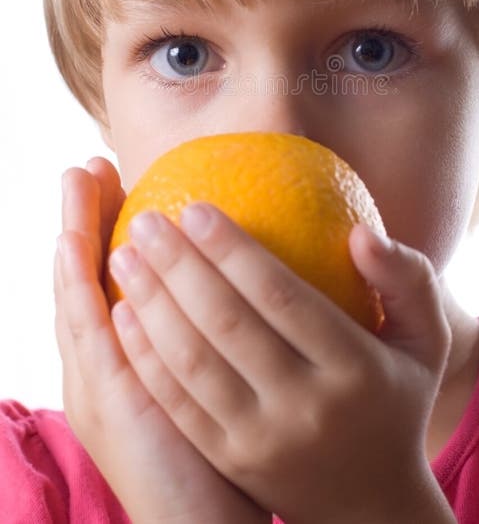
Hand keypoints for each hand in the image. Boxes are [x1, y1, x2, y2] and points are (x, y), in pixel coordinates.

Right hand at [55, 158, 268, 523]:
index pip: (101, 275)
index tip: (104, 172)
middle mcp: (100, 364)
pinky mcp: (104, 400)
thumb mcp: (203, 376)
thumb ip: (207, 322)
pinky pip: (88, 329)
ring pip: (74, 290)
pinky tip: (85, 239)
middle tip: (86, 162)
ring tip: (79, 176)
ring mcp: (96, 381)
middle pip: (79, 273)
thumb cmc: (224, 444)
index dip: (97, 223)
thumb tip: (234, 264)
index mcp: (120, 356)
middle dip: (80, 214)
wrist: (208, 520)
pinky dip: (79, 282)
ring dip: (74, 231)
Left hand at [108, 201, 456, 523]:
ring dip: (151, 306)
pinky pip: (177, 404)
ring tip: (124, 256)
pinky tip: (121, 315)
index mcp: (355, 369)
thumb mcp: (427, 338)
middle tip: (145, 221)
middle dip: (178, 267)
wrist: (369, 505)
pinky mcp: (229, 462)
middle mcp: (305, 408)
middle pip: (228, 326)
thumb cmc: (394, 397)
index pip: (282, 298)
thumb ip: (407, 278)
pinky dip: (146, 357)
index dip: (234, 250)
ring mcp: (262, 441)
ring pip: (193, 365)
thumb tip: (360, 231)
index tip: (195, 207)